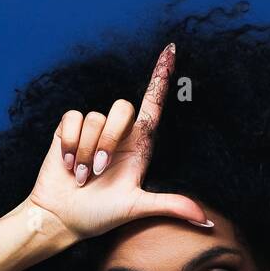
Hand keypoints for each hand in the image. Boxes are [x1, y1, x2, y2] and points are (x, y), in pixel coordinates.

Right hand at [23, 43, 212, 242]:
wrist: (61, 219)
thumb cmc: (99, 216)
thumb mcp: (137, 208)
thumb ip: (171, 206)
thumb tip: (207, 221)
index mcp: (138, 147)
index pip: (153, 105)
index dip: (161, 77)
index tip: (171, 49)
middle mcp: (118, 135)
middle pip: (123, 107)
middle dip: (109, 140)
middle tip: (97, 171)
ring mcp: (92, 131)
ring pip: (95, 117)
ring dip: (84, 151)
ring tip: (80, 176)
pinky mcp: (68, 130)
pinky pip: (72, 118)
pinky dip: (68, 143)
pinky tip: (66, 164)